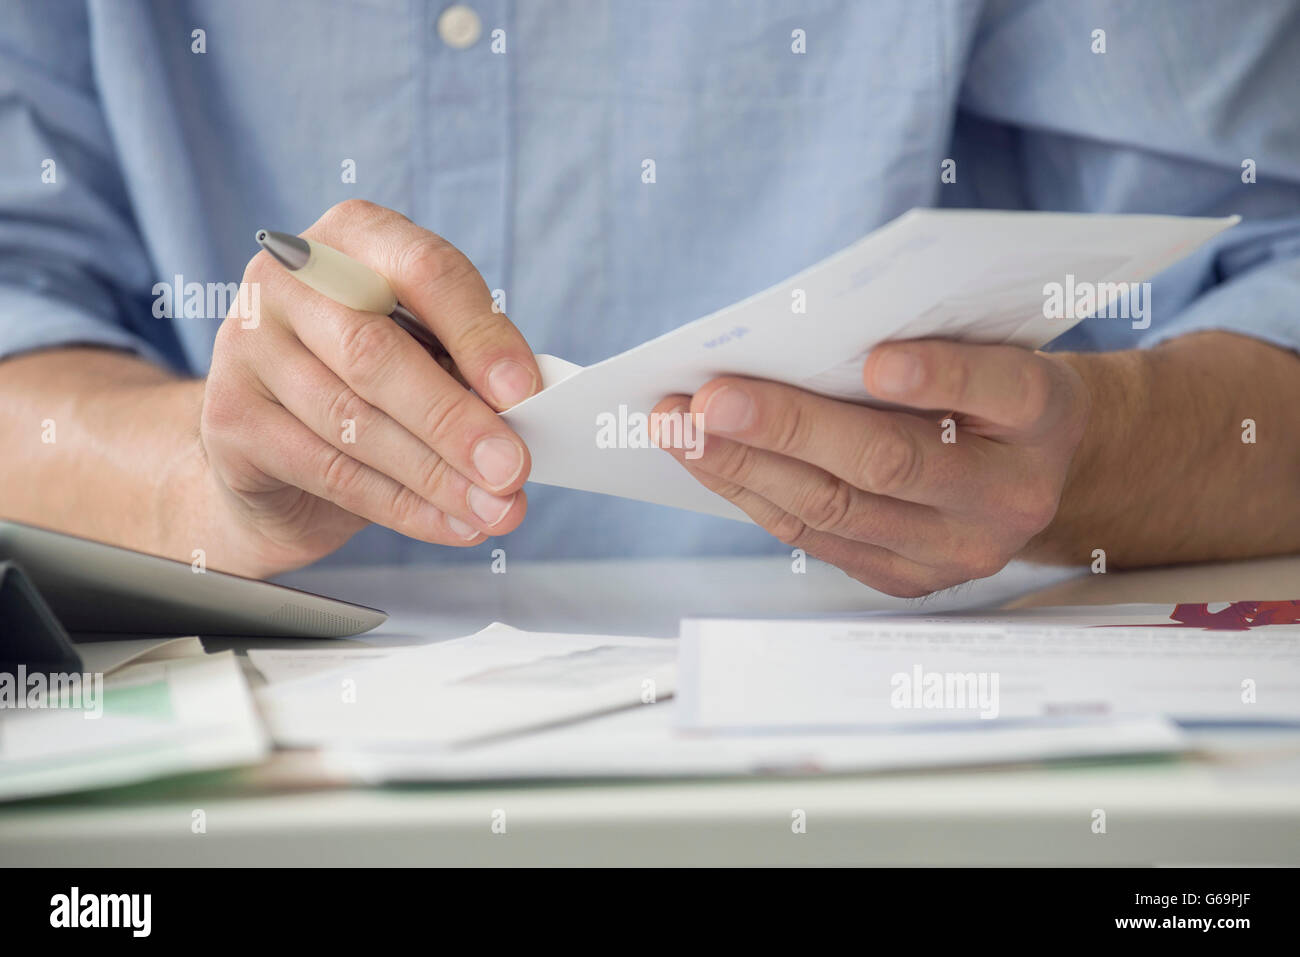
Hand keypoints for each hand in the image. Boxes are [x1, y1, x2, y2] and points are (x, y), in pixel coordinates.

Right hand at [200, 200, 537, 574]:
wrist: (276, 449)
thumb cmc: (372, 384)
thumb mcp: (428, 354)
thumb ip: (469, 368)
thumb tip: (523, 412)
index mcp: (354, 237)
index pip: (424, 270)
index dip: (479, 334)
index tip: (526, 392)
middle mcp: (289, 278)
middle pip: (375, 352)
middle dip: (454, 420)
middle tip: (512, 468)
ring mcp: (247, 344)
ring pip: (352, 420)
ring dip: (436, 476)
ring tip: (495, 509)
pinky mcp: (230, 418)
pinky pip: (329, 470)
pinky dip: (402, 505)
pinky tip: (451, 524)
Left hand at [653, 340, 1090, 596]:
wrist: (1040, 468)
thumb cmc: (991, 388)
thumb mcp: (990, 344)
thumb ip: (928, 338)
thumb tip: (797, 338)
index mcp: (1042, 415)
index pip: (999, 389)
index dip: (939, 376)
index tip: (876, 360)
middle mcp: (1008, 494)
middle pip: (889, 462)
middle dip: (787, 429)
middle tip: (710, 399)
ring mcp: (957, 550)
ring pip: (837, 510)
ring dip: (744, 467)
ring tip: (680, 428)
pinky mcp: (909, 579)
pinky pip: (817, 538)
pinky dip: (753, 495)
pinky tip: (707, 461)